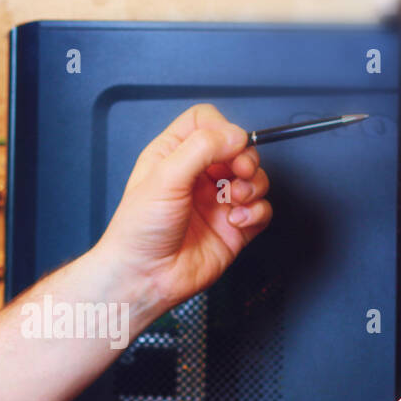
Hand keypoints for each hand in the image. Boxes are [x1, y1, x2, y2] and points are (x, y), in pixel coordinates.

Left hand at [92, 103, 271, 312]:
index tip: (226, 145)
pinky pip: (261, 210)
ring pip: (254, 178)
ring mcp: (217, 201)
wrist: (144, 277)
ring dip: (254, 185)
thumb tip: (235, 134)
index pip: (206, 122)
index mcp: (173, 155)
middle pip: (238, 148)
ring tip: (236, 199)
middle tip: (239, 171)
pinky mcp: (234, 228)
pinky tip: (236, 220)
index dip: (222, 128)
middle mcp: (197, 176)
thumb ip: (201, 148)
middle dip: (245, 158)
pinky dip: (257, 212)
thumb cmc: (139, 232)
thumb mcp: (164, 177)